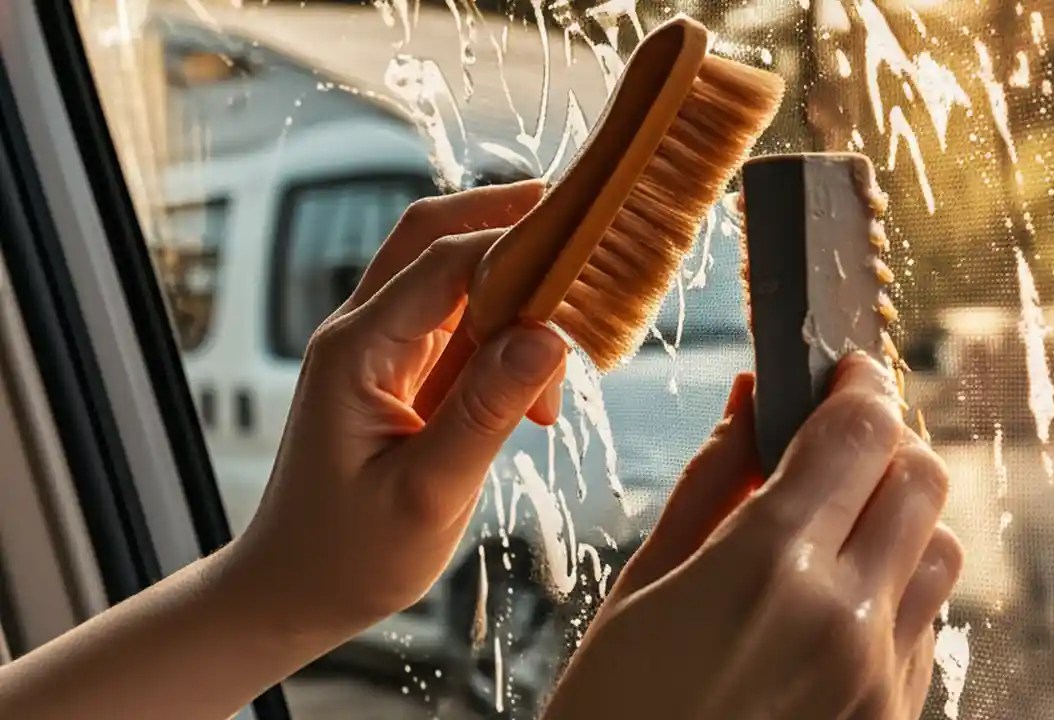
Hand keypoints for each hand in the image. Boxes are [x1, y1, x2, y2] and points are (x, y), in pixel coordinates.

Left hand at [226, 180, 568, 638]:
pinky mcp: (399, 375)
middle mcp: (362, 334)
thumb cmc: (347, 555)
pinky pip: (457, 327)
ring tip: (573, 322)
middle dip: (502, 220)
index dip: (514, 245)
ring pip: (450, 278)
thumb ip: (486, 410)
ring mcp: (379, 352)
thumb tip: (548, 335)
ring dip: (511, 285)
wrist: (294, 591)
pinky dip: (504, 333)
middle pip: (432, 237)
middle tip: (577, 222)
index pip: (443, 263)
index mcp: (356, 351)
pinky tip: (540, 385)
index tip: (583, 250)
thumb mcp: (428, 492)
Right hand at [543, 354, 963, 719]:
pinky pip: (926, 618)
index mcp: (768, 566)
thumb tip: (751, 401)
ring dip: (901, 512)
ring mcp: (880, 675)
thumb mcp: (642, 585)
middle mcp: (844, 616)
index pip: (861, 432)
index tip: (843, 371)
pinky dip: (898, 582)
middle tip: (837, 442)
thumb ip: (712, 484)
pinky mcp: (894, 717)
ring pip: (941, 546)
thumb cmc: (613, 709)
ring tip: (838, 522)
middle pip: (922, 476)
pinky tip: (836, 595)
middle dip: (886, 440)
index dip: (858, 384)